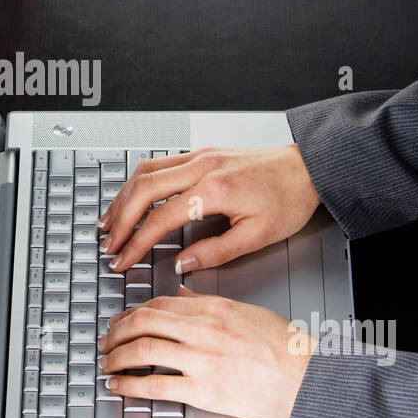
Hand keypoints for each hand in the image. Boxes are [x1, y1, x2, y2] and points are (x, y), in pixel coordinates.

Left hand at [98, 290, 315, 417]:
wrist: (308, 378)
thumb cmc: (287, 348)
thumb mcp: (247, 312)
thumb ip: (210, 303)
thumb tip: (183, 296)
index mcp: (214, 308)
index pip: (160, 304)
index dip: (132, 312)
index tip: (122, 320)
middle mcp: (203, 330)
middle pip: (143, 322)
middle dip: (116, 332)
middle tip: (107, 341)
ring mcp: (202, 360)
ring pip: (142, 350)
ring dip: (116, 357)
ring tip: (107, 364)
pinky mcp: (204, 391)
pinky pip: (155, 386)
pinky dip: (129, 385)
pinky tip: (119, 386)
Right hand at [99, 144, 319, 275]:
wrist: (308, 168)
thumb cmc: (289, 199)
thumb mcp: (258, 236)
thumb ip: (216, 252)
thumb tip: (183, 263)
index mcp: (214, 190)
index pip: (161, 219)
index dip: (137, 243)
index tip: (124, 259)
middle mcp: (202, 167)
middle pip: (143, 190)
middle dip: (120, 220)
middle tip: (108, 243)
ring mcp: (199, 157)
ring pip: (145, 172)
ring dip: (122, 198)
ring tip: (109, 222)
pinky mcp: (202, 154)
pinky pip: (158, 164)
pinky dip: (138, 182)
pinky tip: (132, 197)